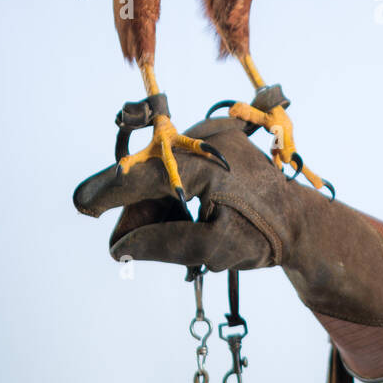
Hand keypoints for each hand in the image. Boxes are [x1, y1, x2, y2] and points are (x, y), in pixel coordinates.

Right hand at [72, 116, 382, 324]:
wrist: (300, 220)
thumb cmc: (263, 236)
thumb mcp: (214, 248)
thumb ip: (164, 243)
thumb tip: (120, 247)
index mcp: (210, 164)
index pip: (146, 175)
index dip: (110, 192)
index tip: (82, 205)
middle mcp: (210, 139)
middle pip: (151, 172)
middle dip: (132, 207)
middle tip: (120, 243)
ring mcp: (215, 134)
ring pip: (163, 167)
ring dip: (152, 201)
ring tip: (151, 235)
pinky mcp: (219, 136)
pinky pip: (178, 161)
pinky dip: (169, 188)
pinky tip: (174, 216)